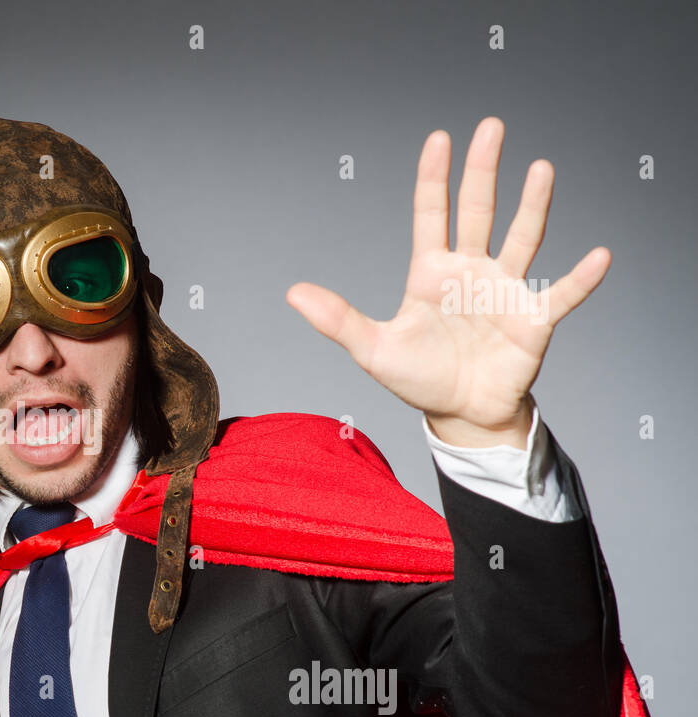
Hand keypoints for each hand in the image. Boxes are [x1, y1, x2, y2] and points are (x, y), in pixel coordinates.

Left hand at [286, 116, 610, 447]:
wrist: (460, 414)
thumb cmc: (420, 378)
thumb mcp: (372, 349)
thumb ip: (337, 319)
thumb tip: (292, 293)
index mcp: (432, 272)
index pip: (432, 214)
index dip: (434, 178)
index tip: (438, 138)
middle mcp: (472, 271)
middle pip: (479, 211)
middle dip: (483, 170)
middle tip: (490, 126)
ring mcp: (505, 292)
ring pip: (523, 238)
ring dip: (533, 205)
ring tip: (540, 169)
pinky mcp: (533, 320)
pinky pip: (562, 295)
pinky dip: (580, 278)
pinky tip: (599, 255)